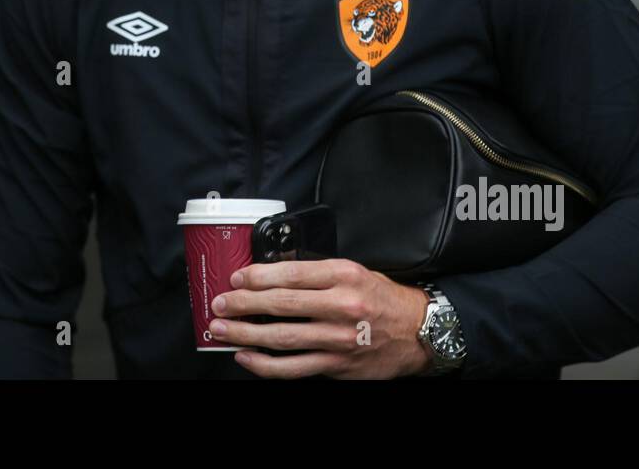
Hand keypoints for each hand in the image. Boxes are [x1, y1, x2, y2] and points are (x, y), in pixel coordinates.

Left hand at [209, 258, 434, 378]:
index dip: (259, 276)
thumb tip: (274, 272)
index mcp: (344, 276)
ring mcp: (338, 339)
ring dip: (245, 333)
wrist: (418, 332)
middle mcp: (341, 306)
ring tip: (221, 329)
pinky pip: (293, 368)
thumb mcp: (355, 272)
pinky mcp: (337, 366)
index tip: (238, 278)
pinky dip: (265, 364)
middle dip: (244, 304)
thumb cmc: (383, 298)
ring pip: (282, 337)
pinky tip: (246, 357)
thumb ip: (318, 272)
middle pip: (282, 304)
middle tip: (220, 302)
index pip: (292, 274)